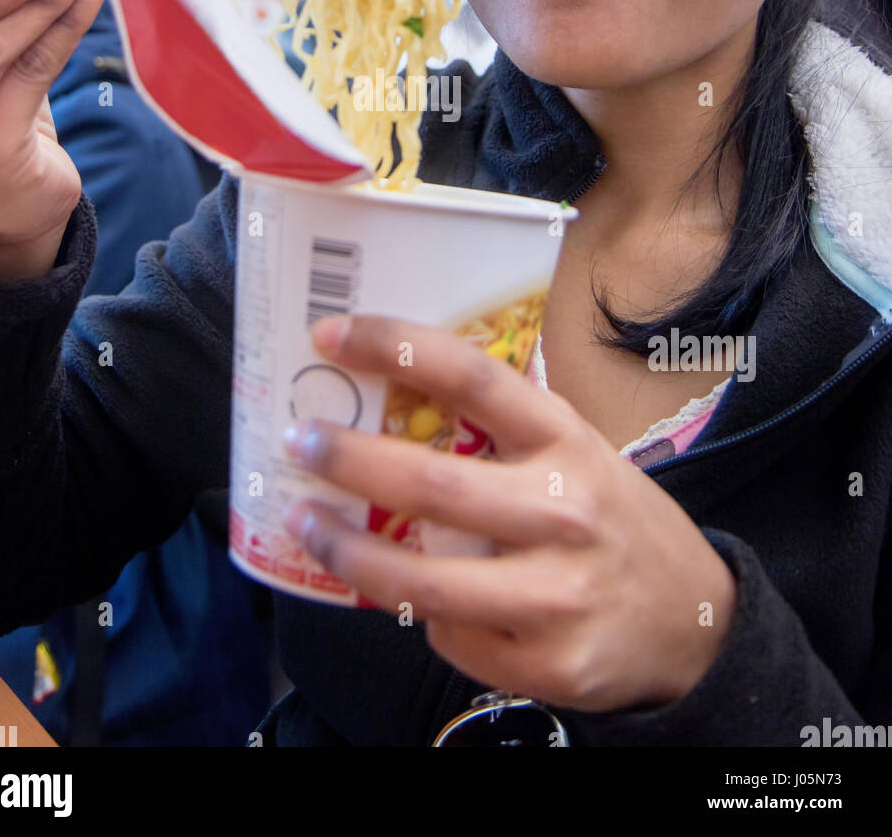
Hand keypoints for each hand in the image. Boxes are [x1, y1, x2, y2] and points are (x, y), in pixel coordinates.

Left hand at [282, 313, 737, 713]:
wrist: (695, 622)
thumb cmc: (612, 519)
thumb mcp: (575, 452)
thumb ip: (501, 433)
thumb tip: (386, 397)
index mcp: (566, 439)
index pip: (472, 376)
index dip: (395, 346)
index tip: (332, 332)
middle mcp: (564, 509)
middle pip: (433, 482)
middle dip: (348, 460)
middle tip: (298, 441)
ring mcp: (557, 592)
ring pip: (424, 580)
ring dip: (348, 551)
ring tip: (305, 524)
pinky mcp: (547, 663)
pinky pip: (451, 637)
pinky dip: (420, 614)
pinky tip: (409, 597)